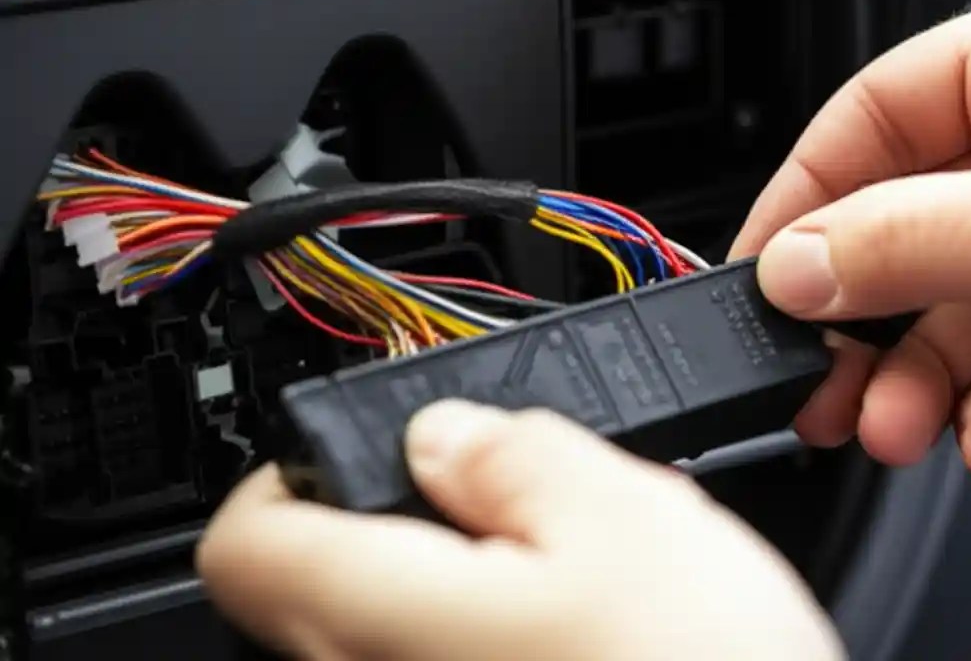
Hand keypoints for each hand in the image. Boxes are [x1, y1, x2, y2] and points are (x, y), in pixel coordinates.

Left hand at [198, 401, 842, 660]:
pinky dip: (506, 640)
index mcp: (384, 618)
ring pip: (405, 631)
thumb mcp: (624, 513)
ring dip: (473, 583)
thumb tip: (442, 434)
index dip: (292, 472)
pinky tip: (594, 639)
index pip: (242, 543)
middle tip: (519, 503)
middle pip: (326, 585)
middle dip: (414, 521)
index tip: (372, 447)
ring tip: (580, 575)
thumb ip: (509, 452)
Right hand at [730, 0, 970, 484]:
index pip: (873, 120)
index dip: (807, 198)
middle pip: (909, 234)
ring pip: (960, 316)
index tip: (763, 273)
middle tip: (823, 382)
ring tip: (903, 431)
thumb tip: (792, 265)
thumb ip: (902, 244)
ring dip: (927, 384)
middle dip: (870, 322)